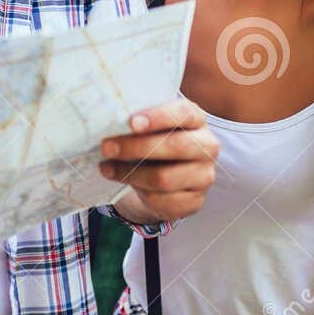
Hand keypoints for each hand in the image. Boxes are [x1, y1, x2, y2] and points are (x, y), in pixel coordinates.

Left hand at [99, 99, 219, 222]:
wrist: (166, 174)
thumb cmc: (155, 140)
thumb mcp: (150, 126)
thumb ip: (138, 121)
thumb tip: (109, 119)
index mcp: (196, 119)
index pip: (183, 113)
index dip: (158, 117)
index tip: (131, 122)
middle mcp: (207, 146)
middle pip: (175, 146)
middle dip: (136, 147)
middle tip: (107, 147)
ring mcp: (204, 176)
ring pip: (165, 178)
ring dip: (130, 173)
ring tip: (107, 167)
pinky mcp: (195, 201)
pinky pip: (162, 200)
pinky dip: (138, 192)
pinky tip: (123, 182)